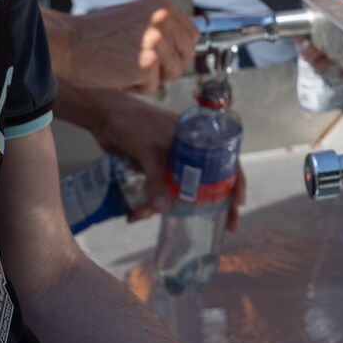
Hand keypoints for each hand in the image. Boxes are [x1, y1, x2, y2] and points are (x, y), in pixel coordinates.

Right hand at [62, 0, 198, 92]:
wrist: (67, 43)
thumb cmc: (94, 34)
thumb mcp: (135, 18)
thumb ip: (161, 27)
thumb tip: (185, 44)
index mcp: (162, 6)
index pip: (192, 33)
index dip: (180, 50)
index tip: (165, 56)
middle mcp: (163, 20)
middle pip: (186, 55)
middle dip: (168, 66)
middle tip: (143, 65)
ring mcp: (156, 42)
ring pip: (172, 72)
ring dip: (151, 77)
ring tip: (127, 67)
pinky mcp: (146, 65)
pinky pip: (152, 86)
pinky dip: (136, 87)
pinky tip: (118, 75)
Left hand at [77, 92, 245, 227]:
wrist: (104, 116)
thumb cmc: (132, 122)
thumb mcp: (148, 148)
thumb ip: (156, 178)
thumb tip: (163, 210)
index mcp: (196, 139)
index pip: (224, 159)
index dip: (235, 180)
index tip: (238, 202)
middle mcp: (187, 152)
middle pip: (208, 181)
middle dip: (212, 206)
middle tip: (225, 226)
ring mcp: (169, 163)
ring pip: (179, 192)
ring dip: (164, 208)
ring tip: (142, 216)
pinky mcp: (152, 170)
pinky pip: (157, 193)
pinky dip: (146, 205)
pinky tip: (133, 214)